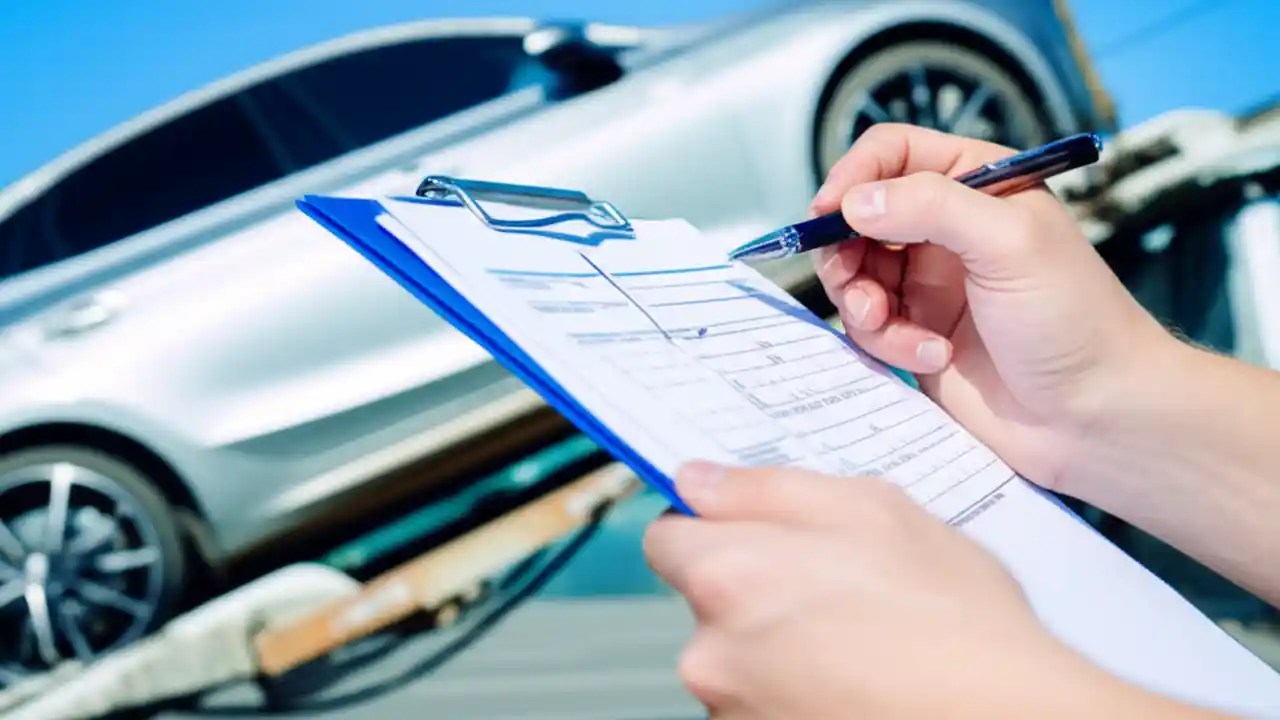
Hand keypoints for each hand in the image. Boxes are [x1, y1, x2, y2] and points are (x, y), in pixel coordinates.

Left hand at [644, 462, 1196, 718]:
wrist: (1003, 718)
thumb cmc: (951, 616)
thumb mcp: (872, 508)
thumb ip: (766, 487)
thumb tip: (696, 479)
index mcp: (726, 575)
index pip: (667, 539)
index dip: (711, 529)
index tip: (756, 534)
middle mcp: (710, 652)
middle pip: (705, 604)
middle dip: (753, 592)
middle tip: (833, 589)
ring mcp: (732, 711)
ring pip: (736, 661)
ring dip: (774, 650)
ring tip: (856, 645)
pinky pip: (759, 706)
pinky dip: (792, 696)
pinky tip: (854, 684)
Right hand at [808, 124, 1174, 491]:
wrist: (1093, 416)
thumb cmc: (1072, 319)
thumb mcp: (1009, 242)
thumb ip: (930, 207)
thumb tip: (853, 202)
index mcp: (976, 184)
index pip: (893, 154)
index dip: (854, 176)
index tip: (830, 212)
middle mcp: (946, 228)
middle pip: (857, 216)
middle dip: (846, 251)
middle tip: (853, 284)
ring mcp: (928, 284)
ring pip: (854, 274)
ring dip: (861, 302)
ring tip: (888, 325)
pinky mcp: (916, 334)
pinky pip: (869, 326)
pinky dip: (888, 342)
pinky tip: (933, 357)